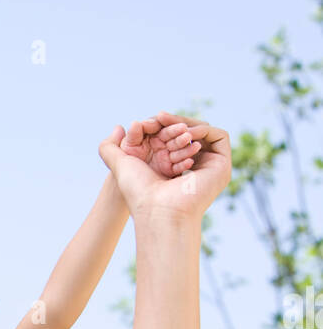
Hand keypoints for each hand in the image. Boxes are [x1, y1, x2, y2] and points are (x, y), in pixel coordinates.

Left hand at [99, 112, 230, 219]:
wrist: (158, 209)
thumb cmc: (139, 191)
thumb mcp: (118, 164)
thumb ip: (107, 148)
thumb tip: (119, 126)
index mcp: (171, 167)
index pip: (170, 136)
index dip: (159, 125)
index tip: (148, 122)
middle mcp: (190, 167)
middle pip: (185, 133)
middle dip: (172, 124)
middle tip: (160, 119)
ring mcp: (208, 166)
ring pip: (200, 133)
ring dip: (186, 125)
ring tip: (173, 128)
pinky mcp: (221, 165)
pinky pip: (218, 136)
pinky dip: (204, 129)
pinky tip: (188, 133)